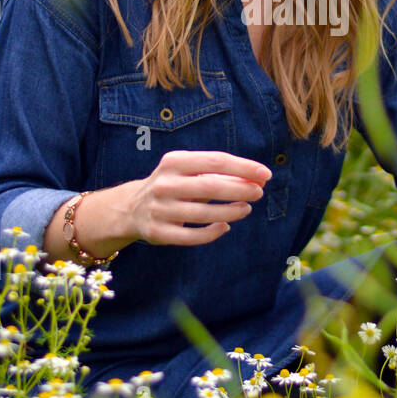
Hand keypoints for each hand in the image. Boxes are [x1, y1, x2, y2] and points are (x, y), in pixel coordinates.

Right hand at [126, 150, 271, 245]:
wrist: (131, 208)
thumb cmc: (173, 186)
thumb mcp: (190, 173)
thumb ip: (220, 175)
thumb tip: (256, 179)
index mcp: (173, 162)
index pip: (215, 161)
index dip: (243, 167)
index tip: (265, 174)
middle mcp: (164, 184)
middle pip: (210, 186)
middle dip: (240, 190)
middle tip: (259, 193)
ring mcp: (159, 209)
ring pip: (203, 214)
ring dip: (230, 212)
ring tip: (246, 209)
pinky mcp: (158, 232)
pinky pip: (191, 236)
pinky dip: (212, 233)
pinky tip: (226, 227)